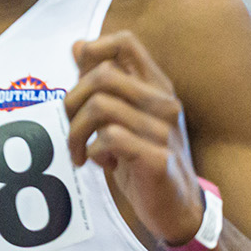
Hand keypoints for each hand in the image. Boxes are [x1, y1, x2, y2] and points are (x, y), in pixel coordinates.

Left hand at [66, 32, 204, 246]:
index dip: (94, 51)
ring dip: (76, 133)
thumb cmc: (145, 159)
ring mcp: (163, 130)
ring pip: (99, 107)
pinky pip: (108, 139)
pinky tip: (102, 163)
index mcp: (156, 86)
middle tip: (72, 129)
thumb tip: (79, 45)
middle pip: (102, 74)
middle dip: (72, 101)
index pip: (125, 42)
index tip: (79, 82)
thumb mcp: (123, 117)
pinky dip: (92, 152)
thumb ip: (103, 83)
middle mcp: (163, 102)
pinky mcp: (157, 158)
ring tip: (81, 152)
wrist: (177, 208)